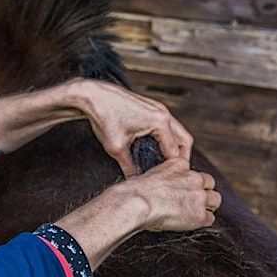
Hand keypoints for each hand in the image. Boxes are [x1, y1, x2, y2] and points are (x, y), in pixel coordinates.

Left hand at [69, 79, 193, 177]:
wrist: (93, 95)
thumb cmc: (104, 115)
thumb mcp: (116, 148)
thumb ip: (128, 167)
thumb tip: (134, 180)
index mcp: (159, 122)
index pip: (175, 152)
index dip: (171, 168)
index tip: (165, 179)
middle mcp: (163, 113)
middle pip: (184, 140)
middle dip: (180, 158)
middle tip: (171, 173)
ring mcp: (158, 108)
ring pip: (177, 131)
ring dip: (174, 146)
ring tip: (163, 163)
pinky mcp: (151, 107)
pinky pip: (167, 125)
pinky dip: (166, 137)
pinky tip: (155, 148)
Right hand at [121, 157, 219, 231]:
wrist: (137, 203)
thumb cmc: (135, 192)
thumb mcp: (151, 175)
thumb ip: (164, 177)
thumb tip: (164, 190)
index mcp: (179, 164)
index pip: (193, 171)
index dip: (189, 181)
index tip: (181, 189)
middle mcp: (193, 178)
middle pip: (210, 183)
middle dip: (204, 191)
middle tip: (192, 201)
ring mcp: (199, 196)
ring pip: (215, 200)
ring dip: (207, 206)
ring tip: (194, 213)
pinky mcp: (200, 215)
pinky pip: (209, 219)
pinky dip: (201, 222)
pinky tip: (189, 223)